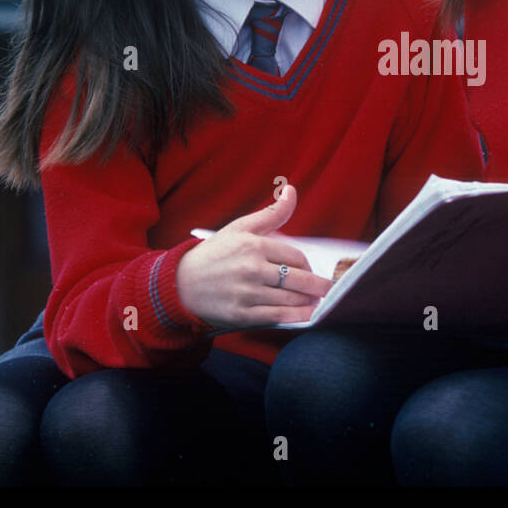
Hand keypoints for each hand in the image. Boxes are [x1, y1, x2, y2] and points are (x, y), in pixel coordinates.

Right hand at [176, 185, 334, 328]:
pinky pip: (278, 317)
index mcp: (253, 245)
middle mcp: (251, 269)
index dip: (306, 265)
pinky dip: (297, 317)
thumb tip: (291, 190)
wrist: (180, 284)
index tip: (308, 270)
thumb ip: (271, 213)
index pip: (295, 257)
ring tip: (318, 301)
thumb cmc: (214, 254)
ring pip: (291, 299)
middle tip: (327, 289)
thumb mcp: (240, 228)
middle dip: (318, 286)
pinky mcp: (242, 315)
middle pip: (298, 279)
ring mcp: (247, 293)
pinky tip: (308, 315)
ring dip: (310, 302)